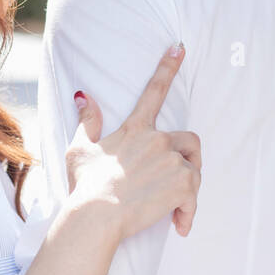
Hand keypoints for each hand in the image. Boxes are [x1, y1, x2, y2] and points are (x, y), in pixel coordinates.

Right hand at [65, 43, 201, 239]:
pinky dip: (188, 213)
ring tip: (173, 207)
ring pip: (195, 169)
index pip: (154, 91)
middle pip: (190, 140)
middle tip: (177, 178)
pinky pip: (195, 196)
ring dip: (188, 187)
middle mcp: (157, 140)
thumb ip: (88, 121)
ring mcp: (171, 161)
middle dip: (189, 158)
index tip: (179, 48)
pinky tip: (179, 226)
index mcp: (135, 129)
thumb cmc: (85, 185)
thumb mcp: (79, 149)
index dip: (167, 67)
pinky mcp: (182, 185)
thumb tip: (83, 97)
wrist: (95, 216)